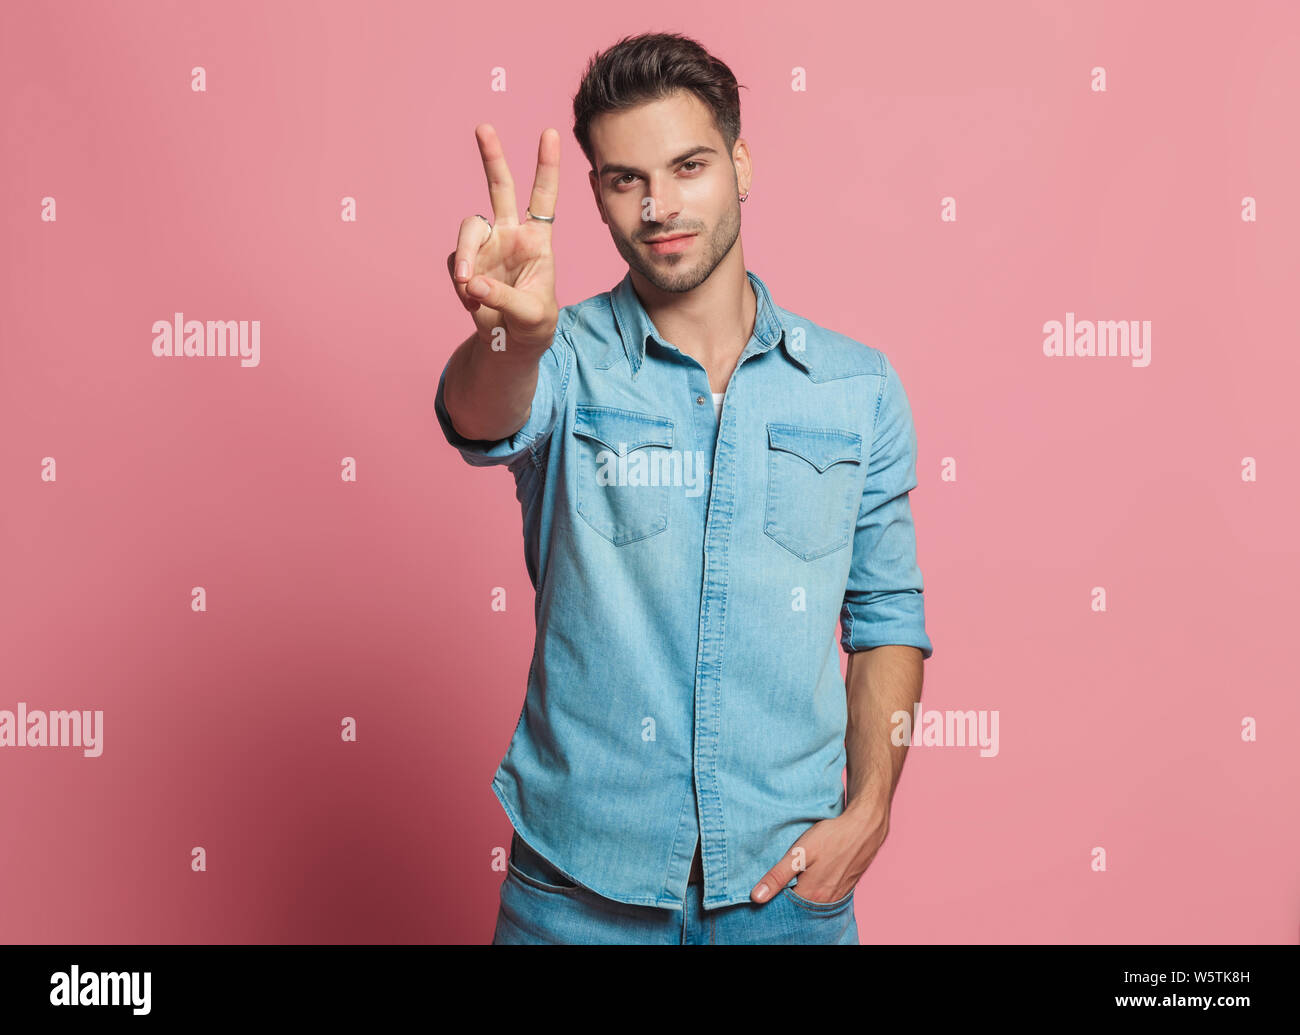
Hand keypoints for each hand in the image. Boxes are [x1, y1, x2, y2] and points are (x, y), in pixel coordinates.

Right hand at [446, 123, 559, 354]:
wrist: (510, 346)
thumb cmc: (533, 327)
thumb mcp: (532, 316)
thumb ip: (505, 298)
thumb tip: (472, 282)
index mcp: (537, 241)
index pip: (544, 198)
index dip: (546, 166)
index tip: (549, 132)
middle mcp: (510, 236)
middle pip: (500, 188)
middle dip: (492, 157)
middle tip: (484, 127)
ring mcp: (486, 248)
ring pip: (468, 229)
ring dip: (464, 255)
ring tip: (467, 285)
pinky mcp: (466, 264)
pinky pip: (455, 264)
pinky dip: (461, 285)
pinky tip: (473, 304)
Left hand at [750, 796, 890, 904]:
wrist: (865, 827)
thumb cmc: (832, 837)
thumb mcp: (799, 853)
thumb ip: (778, 876)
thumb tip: (756, 898)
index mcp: (811, 895)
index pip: (784, 906)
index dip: (773, 897)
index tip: (763, 887)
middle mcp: (825, 901)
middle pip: (799, 905)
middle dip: (787, 896)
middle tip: (778, 879)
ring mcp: (838, 895)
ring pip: (812, 899)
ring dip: (802, 891)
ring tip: (795, 874)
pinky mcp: (846, 887)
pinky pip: (825, 894)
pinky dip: (816, 888)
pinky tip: (812, 874)